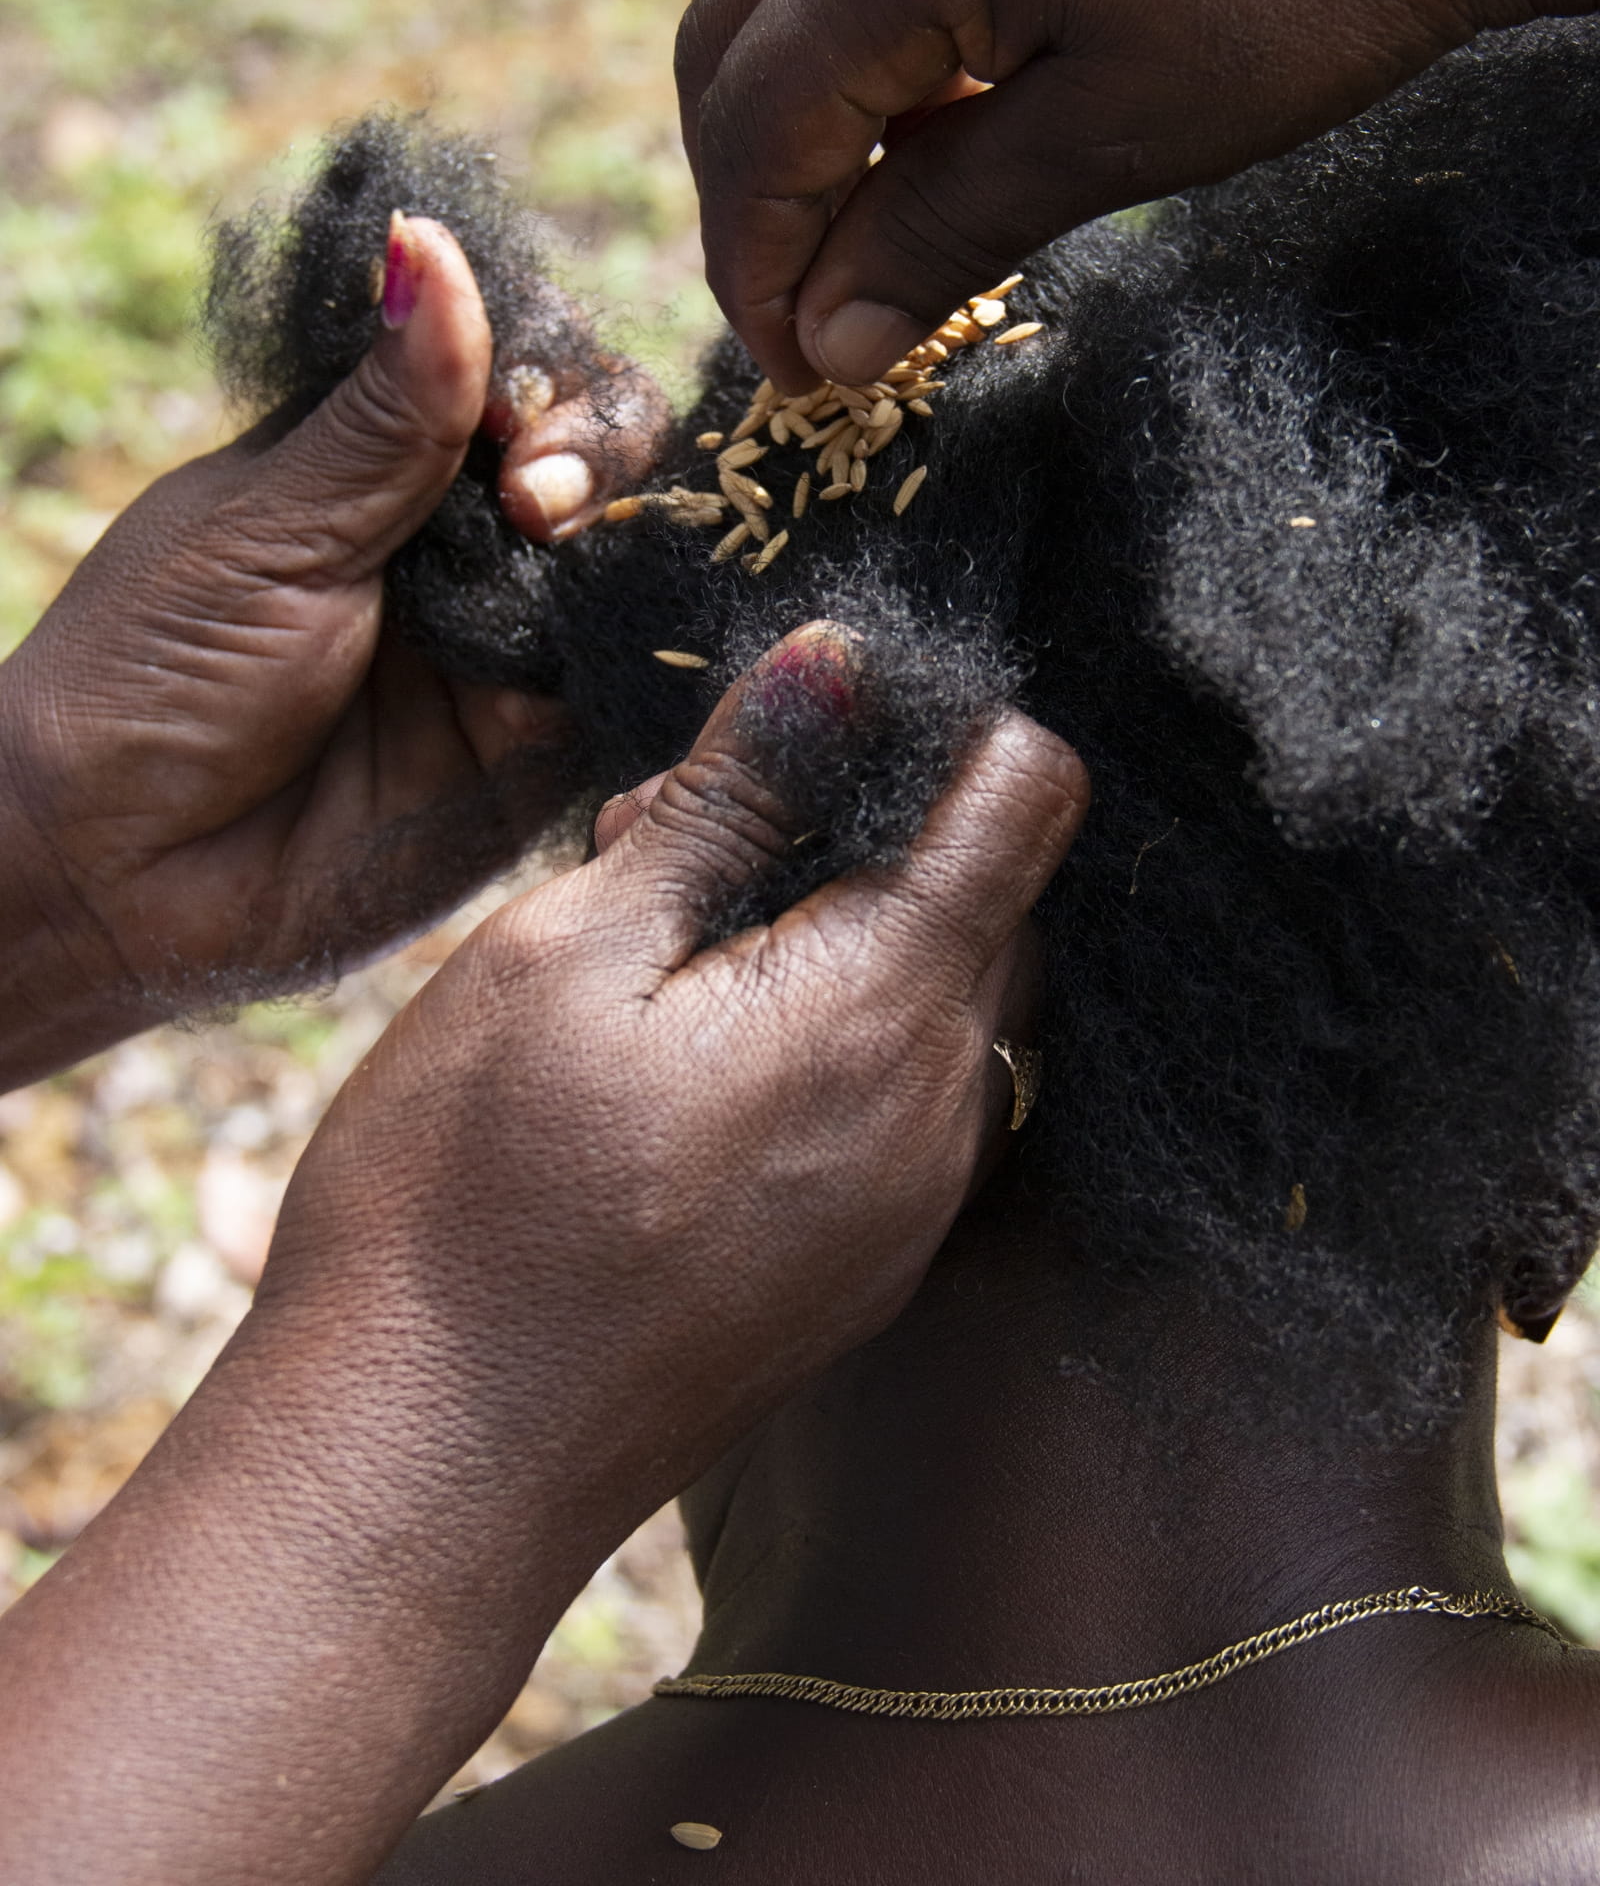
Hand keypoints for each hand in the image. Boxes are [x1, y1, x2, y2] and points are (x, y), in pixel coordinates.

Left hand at [0, 215, 665, 1084]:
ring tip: (574, 576)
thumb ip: (382, 414)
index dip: (546, 383)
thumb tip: (430, 239)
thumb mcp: (265, 532)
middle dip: (600, 464)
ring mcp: (512, 646)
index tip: (510, 430)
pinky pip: (632, 690)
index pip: (520, 372)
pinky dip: (656, 660)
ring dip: (635, 556)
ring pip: (633, 566)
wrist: (118, 878)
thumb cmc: (149, 678)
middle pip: (605, 461)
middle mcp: (466, 544)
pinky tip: (655, 642)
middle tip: (539, 511)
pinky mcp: (545, 751)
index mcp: (386, 460)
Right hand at [0, 627, 1086, 1885]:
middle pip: (991, 906)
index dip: (949, 723)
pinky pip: (904, 1109)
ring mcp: (912, 1214)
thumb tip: (840, 662)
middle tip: (690, 833)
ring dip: (844, 941)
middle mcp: (941, 1118)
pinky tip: (691, 1053)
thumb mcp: (574, 950)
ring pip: (944, 1009)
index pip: (1025, 802)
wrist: (422, 1473)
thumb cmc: (466, 1199)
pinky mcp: (864, 1277)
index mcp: (884, 1010)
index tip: (834, 708)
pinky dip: (835, 1043)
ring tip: (664, 944)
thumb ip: (731, 800)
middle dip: (873, 833)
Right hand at [678, 0, 1599, 389]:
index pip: (754, 123)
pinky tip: (936, 114)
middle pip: (733, 42)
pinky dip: (868, 35)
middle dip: (754, 193)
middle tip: (810, 318)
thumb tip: (827, 343)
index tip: (792, 372)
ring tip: (878, 232)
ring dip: (807, 114)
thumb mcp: (1111, 138)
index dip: (757, 266)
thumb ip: (940, 235)